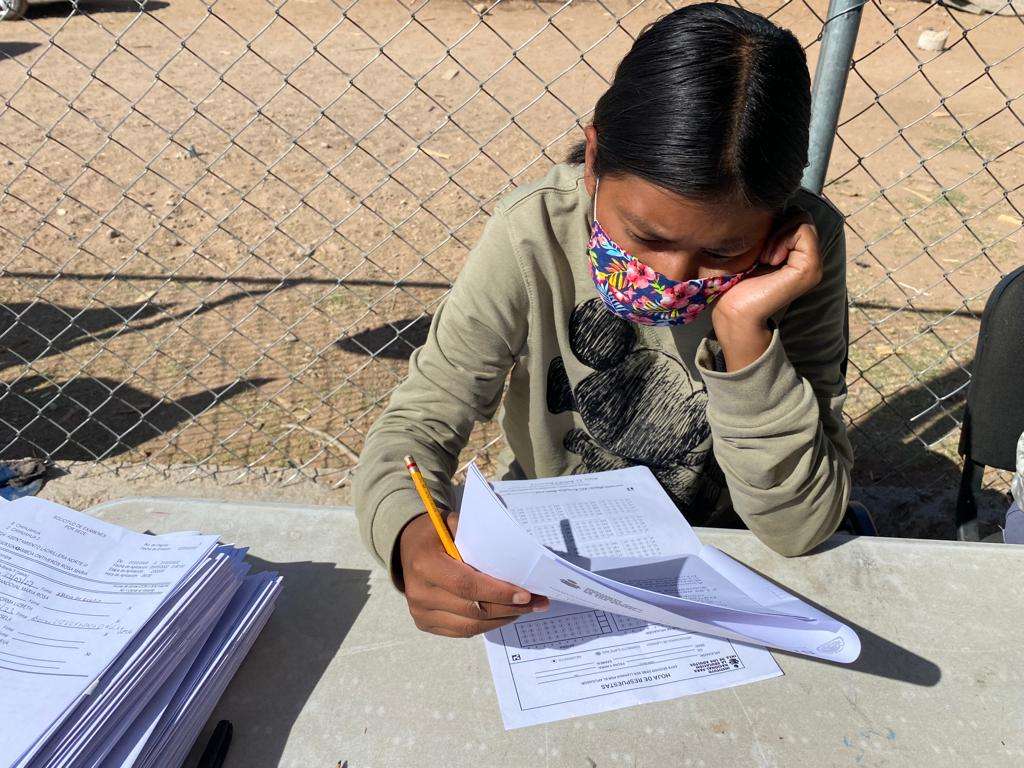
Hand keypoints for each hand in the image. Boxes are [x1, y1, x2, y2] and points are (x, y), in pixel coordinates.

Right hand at [398, 511, 548, 636]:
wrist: (407, 546)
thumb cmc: (435, 532)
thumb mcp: (452, 524)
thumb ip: (478, 538)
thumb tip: (516, 556)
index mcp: (425, 564)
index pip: (467, 585)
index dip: (498, 592)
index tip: (525, 594)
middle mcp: (419, 593)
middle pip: (472, 609)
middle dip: (509, 608)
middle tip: (537, 602)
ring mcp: (420, 612)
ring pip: (470, 625)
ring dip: (502, 619)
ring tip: (526, 609)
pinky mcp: (425, 623)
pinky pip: (462, 631)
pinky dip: (487, 624)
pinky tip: (505, 615)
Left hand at [711, 210, 823, 370]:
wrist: (732, 309)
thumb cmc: (732, 279)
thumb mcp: (749, 245)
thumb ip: (764, 227)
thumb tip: (770, 200)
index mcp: (794, 252)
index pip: (795, 213)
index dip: (775, 218)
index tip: (756, 243)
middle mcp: (807, 257)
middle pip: (800, 213)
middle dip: (777, 224)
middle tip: (760, 251)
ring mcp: (813, 263)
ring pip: (803, 219)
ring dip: (778, 233)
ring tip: (764, 257)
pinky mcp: (810, 268)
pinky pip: (803, 230)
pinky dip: (782, 238)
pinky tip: (768, 259)